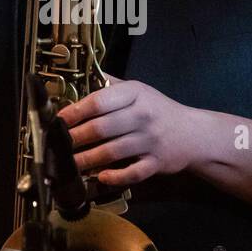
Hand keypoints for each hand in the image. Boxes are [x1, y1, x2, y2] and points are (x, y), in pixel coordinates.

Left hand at [56, 73, 199, 187]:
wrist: (194, 134)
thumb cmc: (159, 110)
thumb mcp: (139, 90)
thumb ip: (111, 84)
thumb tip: (82, 74)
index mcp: (135, 94)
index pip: (100, 101)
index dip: (75, 111)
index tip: (59, 120)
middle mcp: (142, 116)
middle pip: (101, 128)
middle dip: (75, 138)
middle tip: (57, 145)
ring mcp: (150, 141)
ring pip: (112, 152)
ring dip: (87, 160)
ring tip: (70, 163)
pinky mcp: (156, 163)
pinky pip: (133, 173)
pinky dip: (116, 177)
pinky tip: (101, 177)